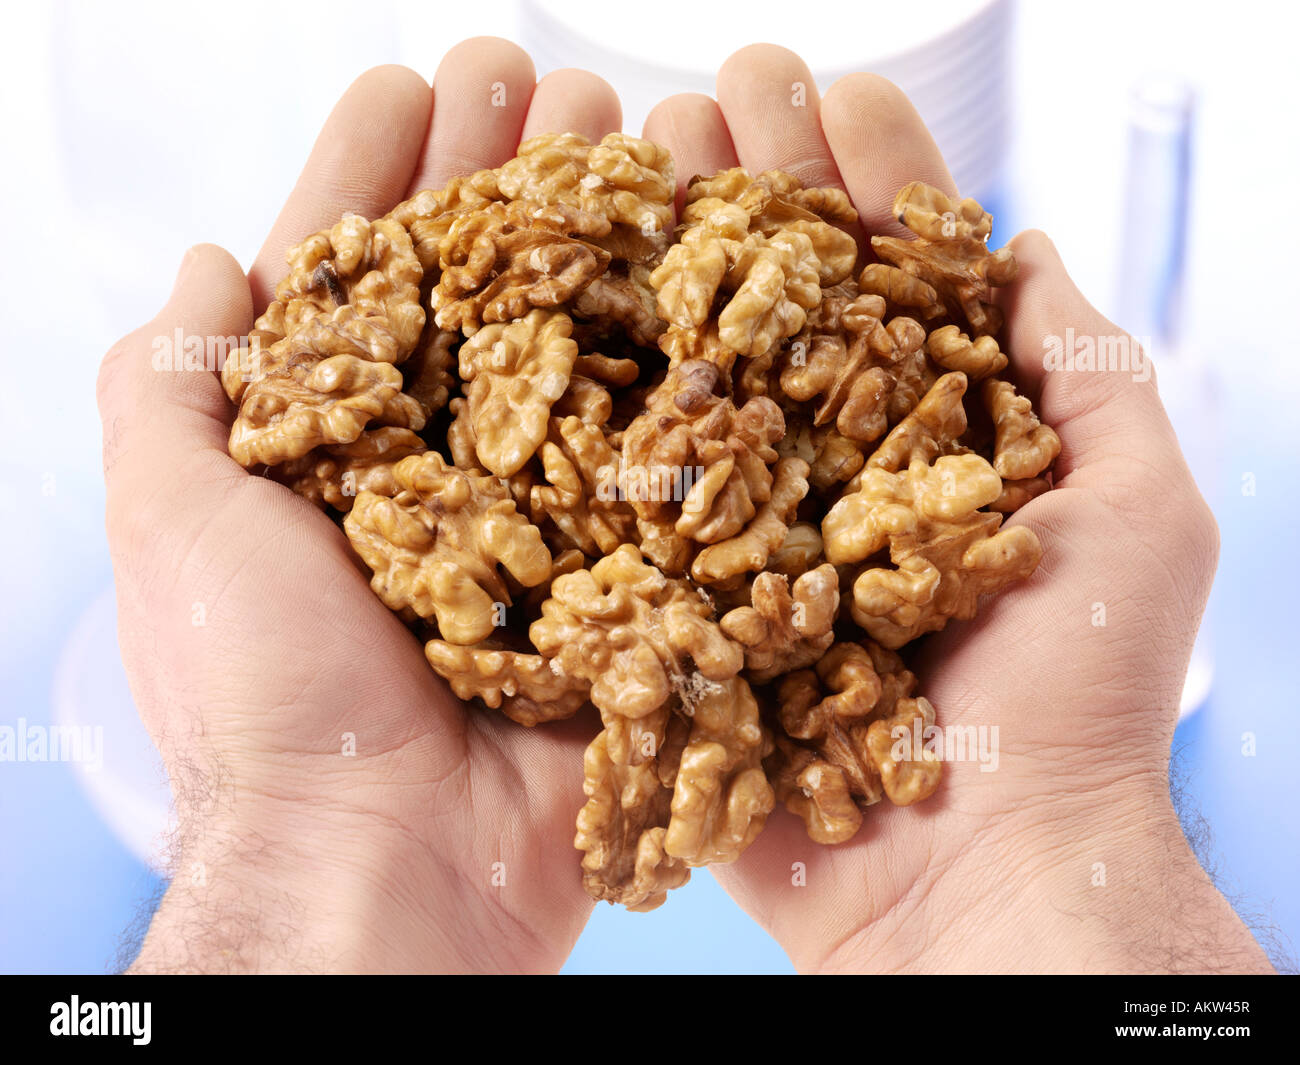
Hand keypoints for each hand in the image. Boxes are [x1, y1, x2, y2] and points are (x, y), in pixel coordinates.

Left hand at [98, 39, 625, 972]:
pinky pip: (664, 435)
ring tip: (647, 127)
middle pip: (482, 286)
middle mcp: (443, 458)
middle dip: (511, 172)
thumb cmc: (269, 701)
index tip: (411, 82)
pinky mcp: (623, 556)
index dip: (379, 168)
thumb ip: (170, 386)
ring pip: (581, 336)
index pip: (356, 270)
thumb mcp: (174, 522)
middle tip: (548, 80)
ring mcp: (543, 501)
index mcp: (335, 439)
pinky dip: (689, 345)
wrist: (393, 860)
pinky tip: (715, 257)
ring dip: (609, 228)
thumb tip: (204, 268)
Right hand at [644, 45, 1271, 972]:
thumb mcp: (1136, 506)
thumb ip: (1087, 372)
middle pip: (777, 303)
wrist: (975, 876)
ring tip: (621, 153)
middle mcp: (831, 465)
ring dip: (660, 260)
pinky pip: (622, 492)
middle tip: (699, 97)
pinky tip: (555, 306)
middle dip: (744, 189)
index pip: (892, 276)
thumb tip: (1023, 249)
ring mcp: (746, 526)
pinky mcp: (680, 598)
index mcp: (934, 433)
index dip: (863, 178)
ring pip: (691, 370)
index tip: (826, 91)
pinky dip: (589, 400)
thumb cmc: (1076, 698)